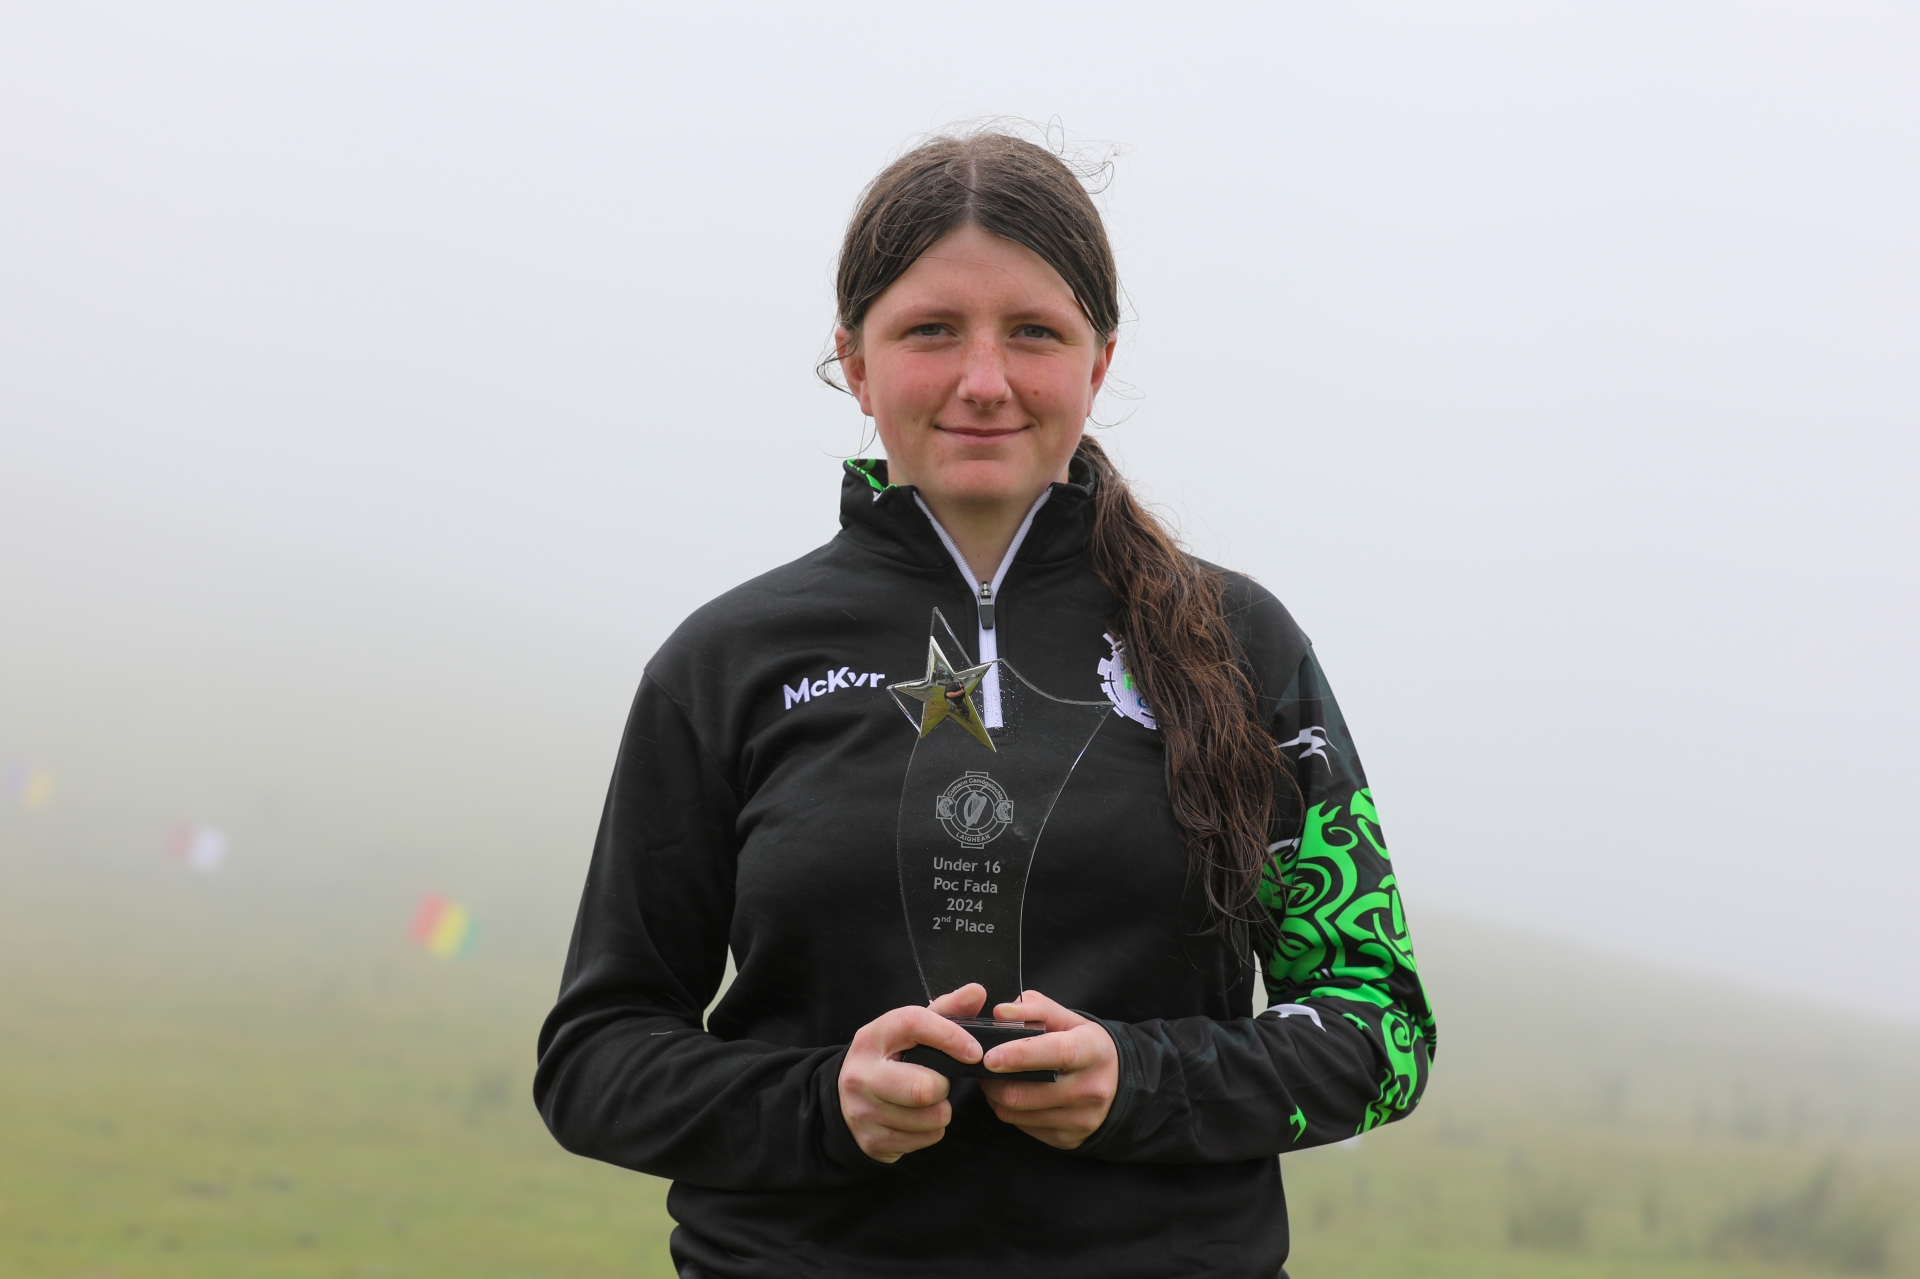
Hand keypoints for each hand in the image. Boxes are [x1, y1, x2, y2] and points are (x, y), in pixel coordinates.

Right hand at [837, 984, 986, 1162]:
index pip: (914, 1024)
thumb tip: (977, 992)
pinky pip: (926, 1139)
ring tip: (927, 1101)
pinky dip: (932, 1130)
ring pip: (931, 1117)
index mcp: (873, 1037)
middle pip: (924, 1087)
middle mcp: (862, 1074)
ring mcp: (863, 1110)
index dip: (950, 1036)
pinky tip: (917, 1119)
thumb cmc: (889, 1061)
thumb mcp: (909, 1032)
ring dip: (940, 1111)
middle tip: (938, 1082)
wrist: (844, 1101)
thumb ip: (946, 1010)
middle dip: (943, 1086)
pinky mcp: (872, 1140)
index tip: (973, 1051)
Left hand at [977, 990, 1118, 1149]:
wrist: (1117, 1084)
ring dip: (995, 1095)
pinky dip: (1009, 1110)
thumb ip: (1034, 1008)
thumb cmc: (1084, 1046)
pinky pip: (1022, 1127)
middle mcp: (1091, 1089)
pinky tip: (1013, 1094)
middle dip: (993, 1080)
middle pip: (1025, 1093)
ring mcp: (1081, 1119)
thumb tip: (1000, 1013)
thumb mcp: (1068, 1019)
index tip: (990, 1057)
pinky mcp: (1069, 1139)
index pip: (1055, 1052)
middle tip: (982, 1066)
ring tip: (994, 1078)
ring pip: (1017, 1113)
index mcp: (1093, 1050)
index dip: (1019, 1055)